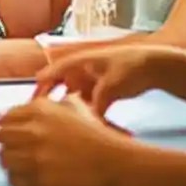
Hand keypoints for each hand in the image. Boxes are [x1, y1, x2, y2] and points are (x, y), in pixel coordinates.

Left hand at [0, 94, 130, 185]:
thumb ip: (47, 106)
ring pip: (4, 159)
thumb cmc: (97, 135)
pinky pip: (14, 180)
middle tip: (14, 148)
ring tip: (24, 163)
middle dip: (6, 143)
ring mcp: (33, 157)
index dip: (6, 126)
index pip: (5, 117)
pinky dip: (19, 179)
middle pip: (0, 137)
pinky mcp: (38, 180)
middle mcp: (32, 131)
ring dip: (12, 161)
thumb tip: (24, 112)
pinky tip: (31, 176)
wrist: (114, 163)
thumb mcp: (74, 107)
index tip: (8, 132)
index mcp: (39, 110)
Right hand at [31, 45, 166, 114]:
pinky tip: (81, 123)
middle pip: (57, 84)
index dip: (39, 88)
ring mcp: (90, 80)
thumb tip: (86, 123)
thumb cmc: (130, 68)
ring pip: (70, 96)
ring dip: (65, 108)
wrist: (154, 66)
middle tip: (39, 117)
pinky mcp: (99, 90)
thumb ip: (96, 105)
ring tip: (59, 124)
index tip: (30, 103)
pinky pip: (84, 103)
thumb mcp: (111, 86)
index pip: (51, 72)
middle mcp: (80, 69)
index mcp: (79, 61)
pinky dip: (81, 112)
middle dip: (48, 99)